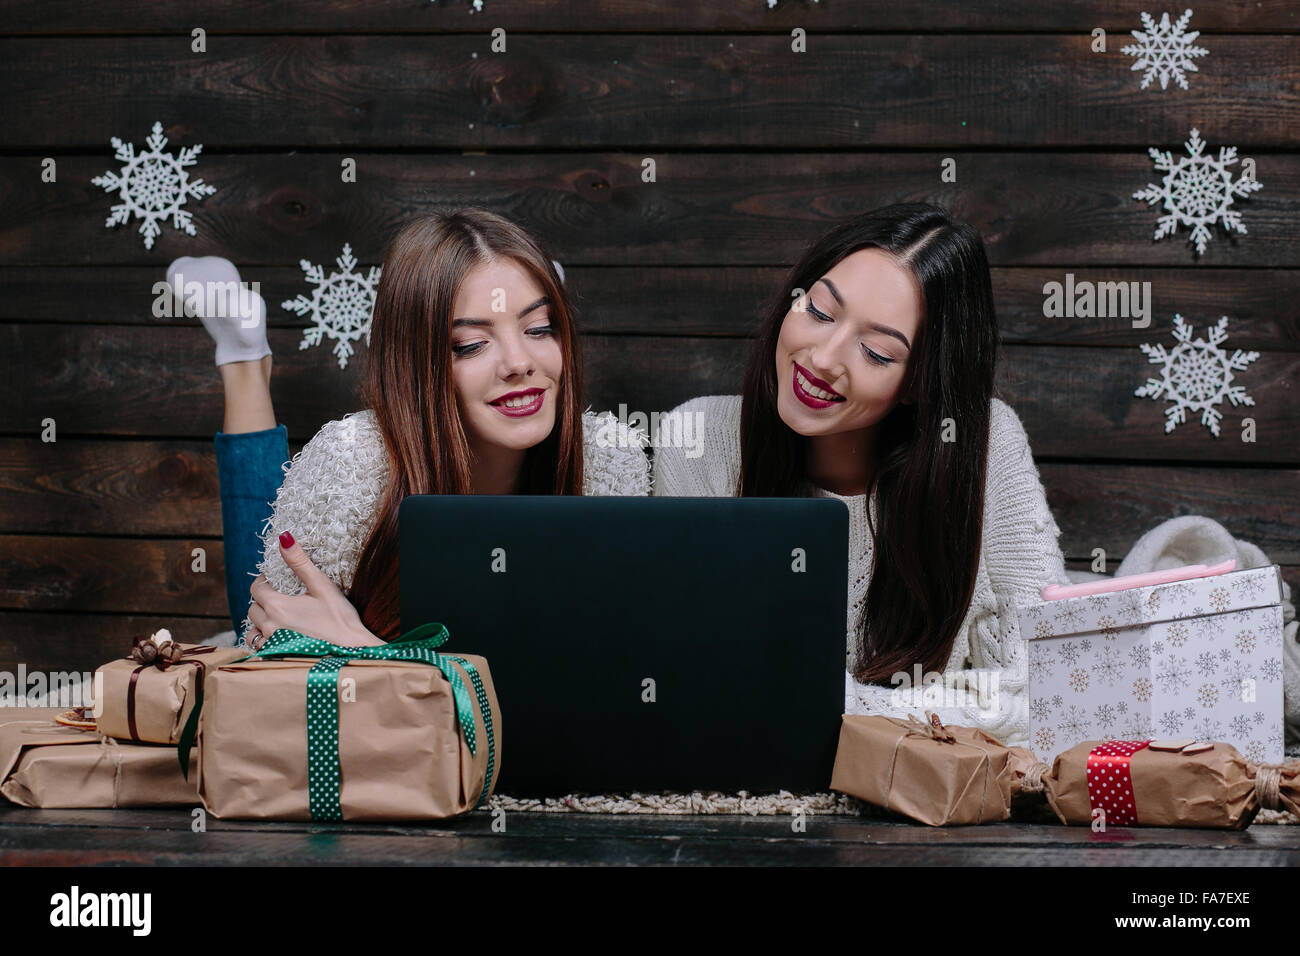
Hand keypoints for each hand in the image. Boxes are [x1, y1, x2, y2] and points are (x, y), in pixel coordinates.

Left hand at [247, 531, 385, 648]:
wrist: (351, 651)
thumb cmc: (340, 618)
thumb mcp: (322, 586)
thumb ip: (300, 562)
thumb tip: (284, 538)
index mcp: (277, 606)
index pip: (257, 588)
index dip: (264, 581)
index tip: (275, 581)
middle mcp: (269, 626)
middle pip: (253, 608)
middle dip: (263, 600)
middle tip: (281, 597)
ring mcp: (272, 644)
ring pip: (253, 629)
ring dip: (262, 621)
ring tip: (280, 618)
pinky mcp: (277, 656)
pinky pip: (260, 645)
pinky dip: (266, 638)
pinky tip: (282, 635)